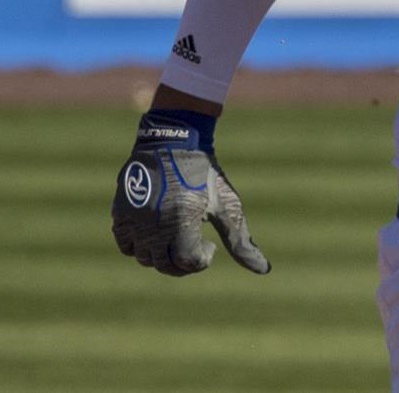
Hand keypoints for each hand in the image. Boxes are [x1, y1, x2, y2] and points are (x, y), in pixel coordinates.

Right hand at [111, 110, 269, 276]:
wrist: (174, 141)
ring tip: (177, 236)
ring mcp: (134, 218)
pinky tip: (157, 231)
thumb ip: (241, 240)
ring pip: (144, 258)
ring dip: (162, 255)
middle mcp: (154, 221)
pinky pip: (126, 244)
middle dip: (182, 263)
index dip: (201, 261)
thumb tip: (264, 270)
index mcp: (183, 218)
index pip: (186, 262)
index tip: (210, 247)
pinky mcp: (119, 213)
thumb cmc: (206, 174)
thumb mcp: (227, 204)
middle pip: (164, 264)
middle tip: (194, 247)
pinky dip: (141, 246)